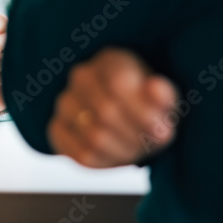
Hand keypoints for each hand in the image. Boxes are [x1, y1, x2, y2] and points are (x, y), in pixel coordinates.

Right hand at [48, 47, 179, 167]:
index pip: (118, 84)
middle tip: (150, 144)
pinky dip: (106, 162)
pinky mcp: (56, 129)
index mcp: (110, 60)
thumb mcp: (166, 99)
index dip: (144, 114)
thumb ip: (164, 95)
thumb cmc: (147, 106)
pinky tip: (117, 154)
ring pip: (95, 138)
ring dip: (124, 152)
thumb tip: (155, 87)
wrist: (125, 116)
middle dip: (136, 137)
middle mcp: (81, 76)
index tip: (164, 131)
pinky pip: (81, 155)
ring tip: (135, 148)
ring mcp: (64, 102)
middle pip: (107, 113)